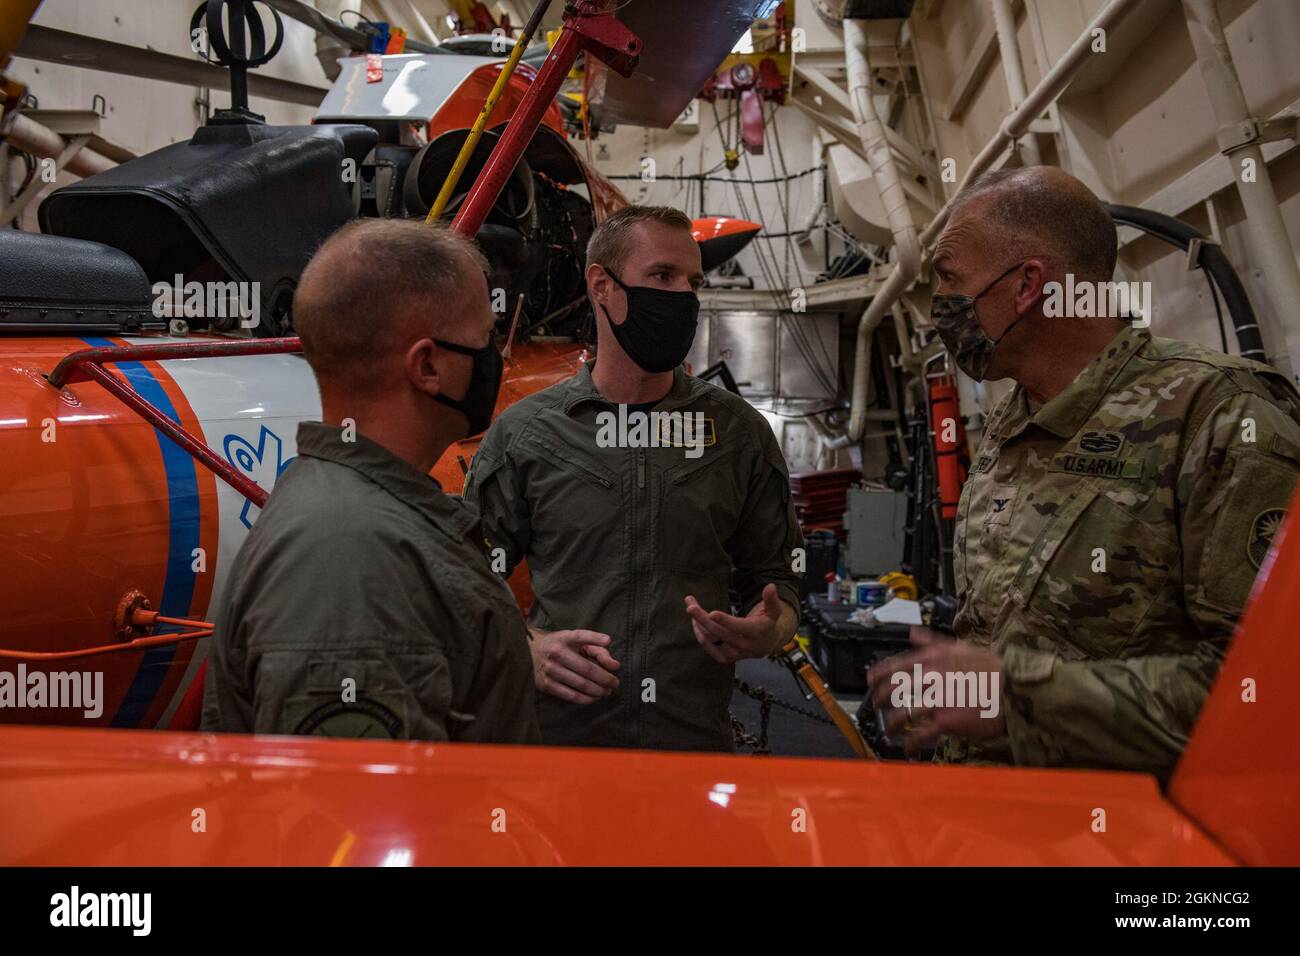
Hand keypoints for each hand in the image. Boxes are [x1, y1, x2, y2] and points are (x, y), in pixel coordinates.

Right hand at [527, 628, 619, 704]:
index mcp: (564, 638)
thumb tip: (615, 666)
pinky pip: (571, 696)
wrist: (531, 652)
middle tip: (615, 683)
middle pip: (587, 669)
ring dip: (598, 691)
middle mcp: (556, 653)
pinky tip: (594, 697)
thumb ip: (599, 650)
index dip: (594, 638)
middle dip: (605, 678)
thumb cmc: (562, 647)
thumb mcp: (578, 643)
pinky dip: (586, 699)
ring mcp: (550, 670)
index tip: (608, 640)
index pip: (580, 636)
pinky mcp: (546, 685)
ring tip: (607, 691)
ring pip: (581, 685)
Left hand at [684, 584, 788, 662]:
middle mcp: (744, 645)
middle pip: (719, 633)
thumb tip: (771, 586)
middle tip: (690, 606)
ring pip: (711, 639)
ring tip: (691, 607)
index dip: (725, 621)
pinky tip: (695, 622)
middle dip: (702, 618)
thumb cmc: (766, 622)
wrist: (765, 644)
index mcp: (756, 632)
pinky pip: (708, 646)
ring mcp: (733, 654)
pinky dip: (700, 634)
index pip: (739, 627)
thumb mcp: (773, 610)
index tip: (711, 613)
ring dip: (698, 623)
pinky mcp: (725, 658)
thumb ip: (771, 599)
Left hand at [865, 629, 1006, 754]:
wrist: (1015, 689)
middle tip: (876, 706)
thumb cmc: (992, 669)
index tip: (870, 680)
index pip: (895, 665)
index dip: (878, 674)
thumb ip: (933, 642)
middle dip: (880, 699)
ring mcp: (938, 700)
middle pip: (894, 690)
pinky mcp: (947, 721)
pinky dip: (911, 743)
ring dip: (891, 723)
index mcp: (933, 659)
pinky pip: (921, 734)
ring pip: (903, 712)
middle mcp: (931, 677)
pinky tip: (908, 747)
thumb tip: (913, 633)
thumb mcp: (960, 647)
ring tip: (887, 729)